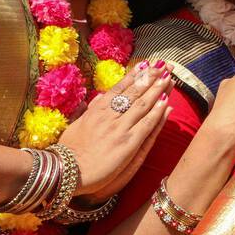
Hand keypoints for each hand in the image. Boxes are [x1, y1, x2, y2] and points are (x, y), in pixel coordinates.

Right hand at [57, 62, 173, 197]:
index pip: (119, 88)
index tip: (146, 64)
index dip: (134, 76)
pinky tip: (166, 103)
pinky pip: (146, 125)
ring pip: (142, 105)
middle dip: (150, 77)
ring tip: (169, 77)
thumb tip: (98, 98)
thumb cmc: (68, 150)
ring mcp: (119, 128)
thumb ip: (89, 111)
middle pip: (134, 92)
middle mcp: (109, 116)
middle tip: (163, 65)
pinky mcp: (127, 143)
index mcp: (96, 110)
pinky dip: (157, 113)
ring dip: (157, 89)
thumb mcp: (76, 125)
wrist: (65, 170)